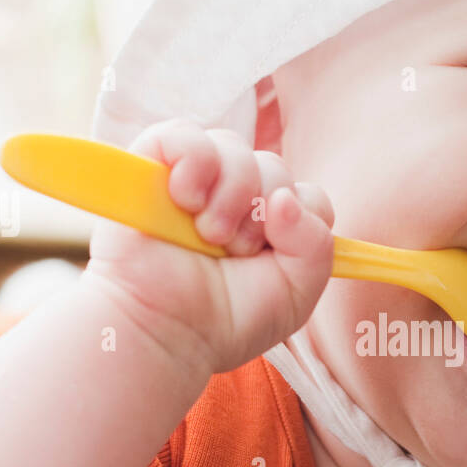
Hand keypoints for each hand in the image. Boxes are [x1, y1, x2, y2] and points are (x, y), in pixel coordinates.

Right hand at [83, 118, 334, 375]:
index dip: (301, 218)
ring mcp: (192, 181)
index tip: (275, 250)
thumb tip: (284, 197)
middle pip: (273, 167)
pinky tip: (185, 197)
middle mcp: (233, 199)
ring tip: (207, 234)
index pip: (305, 195)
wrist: (166, 334)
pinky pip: (182, 132)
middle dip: (261, 213)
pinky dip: (194, 159)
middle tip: (234, 250)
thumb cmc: (226, 319)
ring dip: (231, 192)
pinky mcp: (150, 168)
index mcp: (268, 226)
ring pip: (234, 146)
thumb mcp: (297, 292)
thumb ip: (316, 245)